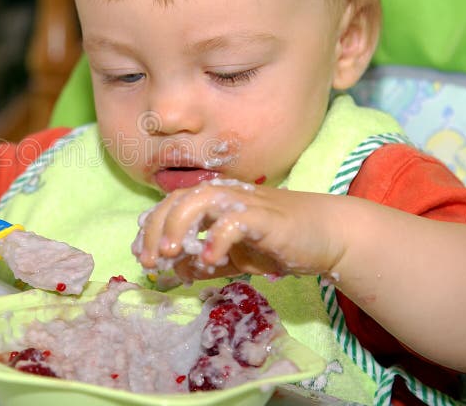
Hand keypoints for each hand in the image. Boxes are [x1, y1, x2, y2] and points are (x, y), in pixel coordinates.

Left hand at [134, 180, 345, 281]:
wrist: (324, 236)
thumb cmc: (277, 241)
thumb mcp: (233, 256)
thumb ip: (204, 260)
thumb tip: (176, 270)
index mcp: (212, 201)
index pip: (170, 205)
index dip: (151, 228)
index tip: (141, 255)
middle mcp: (223, 195)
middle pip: (178, 200)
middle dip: (158, 229)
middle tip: (151, 260)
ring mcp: (244, 203)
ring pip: (200, 201)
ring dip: (179, 226)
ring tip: (172, 254)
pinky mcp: (265, 217)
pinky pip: (234, 222)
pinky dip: (217, 239)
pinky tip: (209, 261)